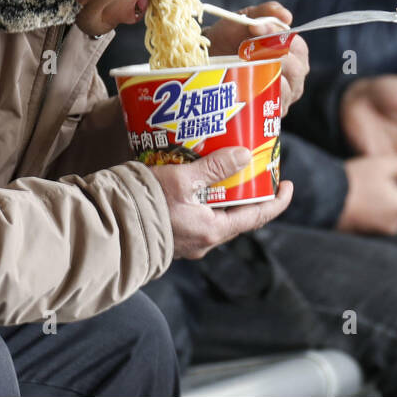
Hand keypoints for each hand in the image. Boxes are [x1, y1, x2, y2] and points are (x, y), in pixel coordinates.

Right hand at [148, 145, 293, 259]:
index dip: (276, 201)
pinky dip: (202, 197)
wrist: (109, 229)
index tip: (287, 185)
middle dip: (246, 191)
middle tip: (252, 167)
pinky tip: (193, 178)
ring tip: (222, 165)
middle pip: (236, 214)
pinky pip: (196, 215)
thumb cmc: (145, 205)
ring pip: (215, 214)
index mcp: (213, 231)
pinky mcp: (171, 235)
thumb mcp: (182, 179)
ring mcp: (187, 241)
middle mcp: (204, 241)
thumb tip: (243, 155)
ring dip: (222, 193)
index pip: (257, 217)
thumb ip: (213, 167)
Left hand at [203, 0, 307, 109]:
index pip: (296, 45)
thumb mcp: (246, 18)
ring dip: (262, 76)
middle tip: (245, 49)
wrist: (208, 59)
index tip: (253, 27)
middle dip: (269, 56)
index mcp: (294, 50)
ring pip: (284, 89)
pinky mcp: (272, 112)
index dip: (276, 36)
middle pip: (295, 69)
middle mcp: (294, 74)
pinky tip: (243, 85)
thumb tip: (285, 15)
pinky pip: (272, 107)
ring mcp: (285, 95)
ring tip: (241, 67)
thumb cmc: (231, 37)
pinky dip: (258, 96)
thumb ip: (265, 12)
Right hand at [336, 154, 396, 235]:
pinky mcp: (367, 230)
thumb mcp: (383, 165)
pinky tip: (370, 190)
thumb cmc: (352, 181)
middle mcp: (394, 223)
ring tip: (381, 179)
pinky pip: (382, 214)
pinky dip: (382, 203)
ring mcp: (380, 229)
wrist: (319, 200)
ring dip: (396, 195)